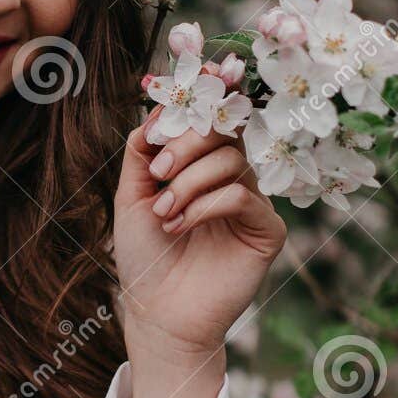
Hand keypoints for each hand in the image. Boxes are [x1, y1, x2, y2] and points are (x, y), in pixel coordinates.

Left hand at [113, 104, 286, 361]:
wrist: (158, 311)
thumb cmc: (145, 257)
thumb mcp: (131, 197)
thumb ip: (142, 152)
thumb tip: (157, 110)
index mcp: (202, 168)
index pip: (211, 122)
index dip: (204, 100)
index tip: (187, 85)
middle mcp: (231, 180)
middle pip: (225, 132)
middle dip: (186, 144)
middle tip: (158, 174)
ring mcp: (251, 204)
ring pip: (232, 162)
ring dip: (188, 183)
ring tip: (163, 214)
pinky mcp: (266, 231)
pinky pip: (242, 197)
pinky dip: (206, 205)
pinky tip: (180, 226)